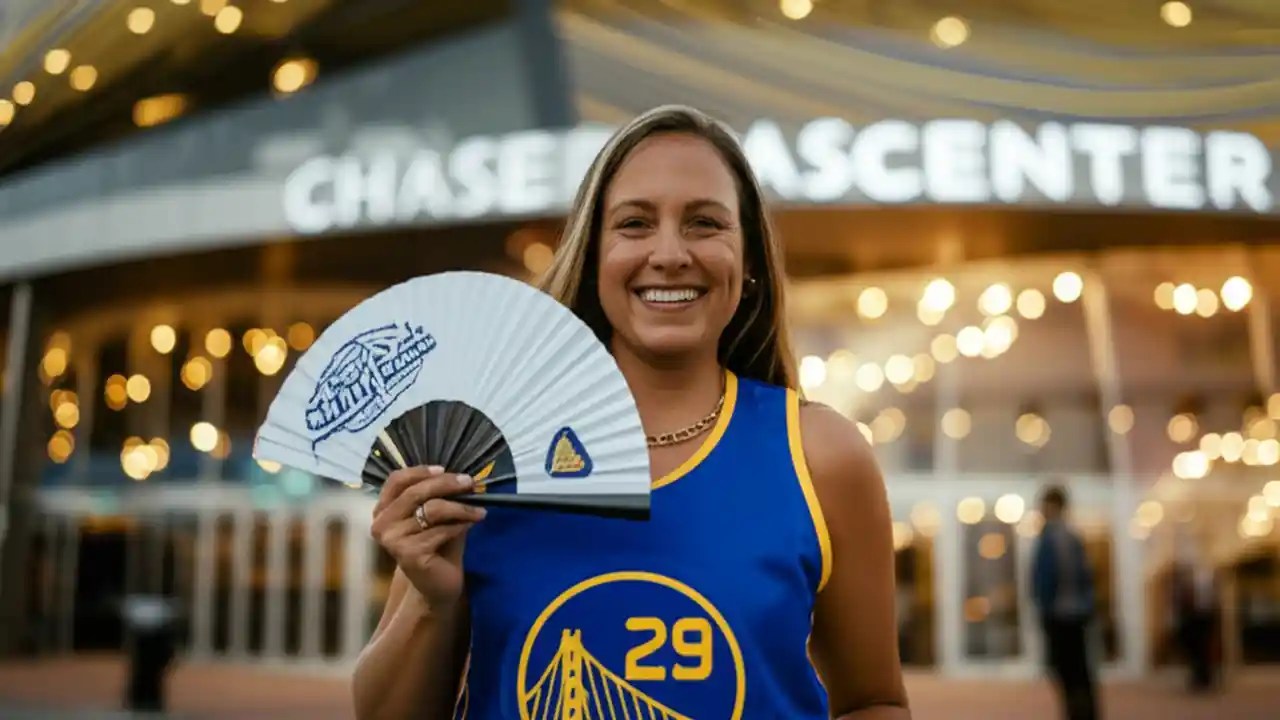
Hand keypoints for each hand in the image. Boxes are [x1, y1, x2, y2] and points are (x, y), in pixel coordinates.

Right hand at [370, 465, 485, 610]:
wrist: (437, 584)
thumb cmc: (436, 545)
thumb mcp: (436, 515)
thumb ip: (438, 495)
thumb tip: (460, 476)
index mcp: (383, 509)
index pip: (396, 480)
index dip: (420, 471)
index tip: (444, 469)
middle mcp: (381, 523)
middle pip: (415, 492)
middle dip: (446, 484)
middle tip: (470, 483)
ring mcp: (392, 539)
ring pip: (431, 510)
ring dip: (460, 508)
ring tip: (479, 511)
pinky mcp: (408, 553)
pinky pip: (440, 530)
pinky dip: (459, 526)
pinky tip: (470, 526)